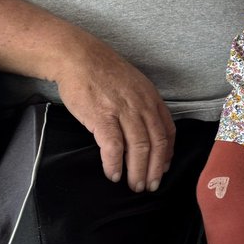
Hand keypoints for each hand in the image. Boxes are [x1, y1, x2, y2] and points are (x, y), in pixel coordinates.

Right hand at [56, 36, 175, 192]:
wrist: (77, 56)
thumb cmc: (102, 71)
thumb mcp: (133, 84)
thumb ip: (143, 105)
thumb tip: (146, 131)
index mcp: (150, 97)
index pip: (167, 131)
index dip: (167, 154)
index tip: (163, 169)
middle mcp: (141, 104)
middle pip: (156, 144)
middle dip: (155, 170)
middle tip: (149, 186)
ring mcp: (122, 110)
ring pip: (138, 148)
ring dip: (137, 171)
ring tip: (133, 185)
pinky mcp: (101, 116)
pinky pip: (113, 147)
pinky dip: (115, 164)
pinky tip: (113, 174)